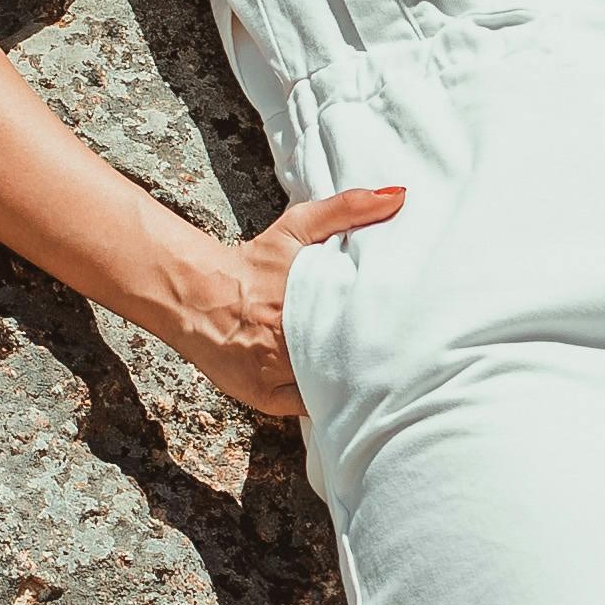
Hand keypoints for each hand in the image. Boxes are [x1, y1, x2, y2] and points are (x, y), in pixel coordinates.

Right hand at [151, 181, 404, 419]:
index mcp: (302, 301)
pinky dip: (325, 402)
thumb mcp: (297, 227)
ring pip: (330, 390)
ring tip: (384, 384)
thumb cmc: (253, 263)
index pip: (361, 328)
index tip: (410, 332)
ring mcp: (274, 374)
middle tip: (405, 361)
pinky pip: (306, 408)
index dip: (389, 333)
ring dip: (352, 387)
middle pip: (348, 364)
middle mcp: (286, 342)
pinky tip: (344, 396)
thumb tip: (398, 196)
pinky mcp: (263, 398)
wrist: (195, 293)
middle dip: (375, 363)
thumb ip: (346, 209)